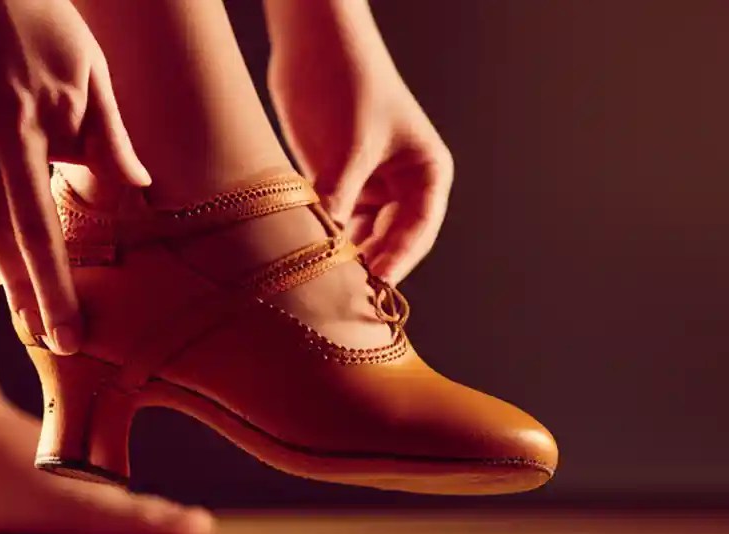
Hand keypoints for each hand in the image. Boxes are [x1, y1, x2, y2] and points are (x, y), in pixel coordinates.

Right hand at [0, 0, 149, 353]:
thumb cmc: (35, 15)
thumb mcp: (88, 68)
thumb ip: (108, 134)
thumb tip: (137, 190)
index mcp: (32, 128)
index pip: (45, 229)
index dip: (57, 288)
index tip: (70, 334)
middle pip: (10, 241)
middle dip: (35, 299)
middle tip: (54, 344)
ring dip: (3, 277)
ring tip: (27, 315)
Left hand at [267, 3, 452, 283]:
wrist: (309, 41)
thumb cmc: (346, 81)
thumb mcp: (347, 146)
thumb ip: (340, 198)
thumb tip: (326, 252)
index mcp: (426, 172)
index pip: (418, 231)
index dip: (398, 260)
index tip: (374, 286)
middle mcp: (401, 184)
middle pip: (389, 242)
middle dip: (366, 266)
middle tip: (341, 297)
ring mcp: (368, 185)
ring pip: (357, 237)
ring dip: (339, 257)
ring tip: (319, 284)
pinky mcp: (335, 182)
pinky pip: (331, 223)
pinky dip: (319, 239)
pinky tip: (302, 258)